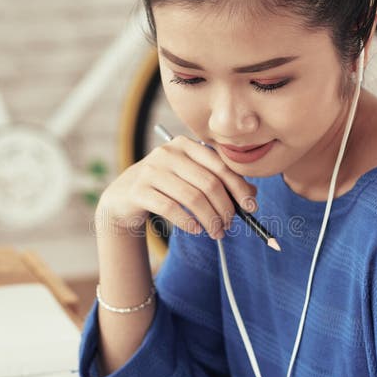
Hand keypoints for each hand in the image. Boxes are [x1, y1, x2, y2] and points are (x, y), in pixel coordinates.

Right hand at [95, 135, 257, 239]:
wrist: (124, 196)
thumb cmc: (165, 187)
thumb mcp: (191, 179)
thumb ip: (220, 182)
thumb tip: (252, 196)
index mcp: (185, 144)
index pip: (220, 165)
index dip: (239, 188)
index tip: (251, 207)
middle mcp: (168, 153)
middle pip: (208, 183)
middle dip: (225, 208)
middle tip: (229, 225)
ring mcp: (151, 170)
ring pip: (192, 197)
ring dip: (210, 220)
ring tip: (216, 232)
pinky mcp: (139, 190)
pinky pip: (171, 208)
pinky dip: (188, 222)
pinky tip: (196, 230)